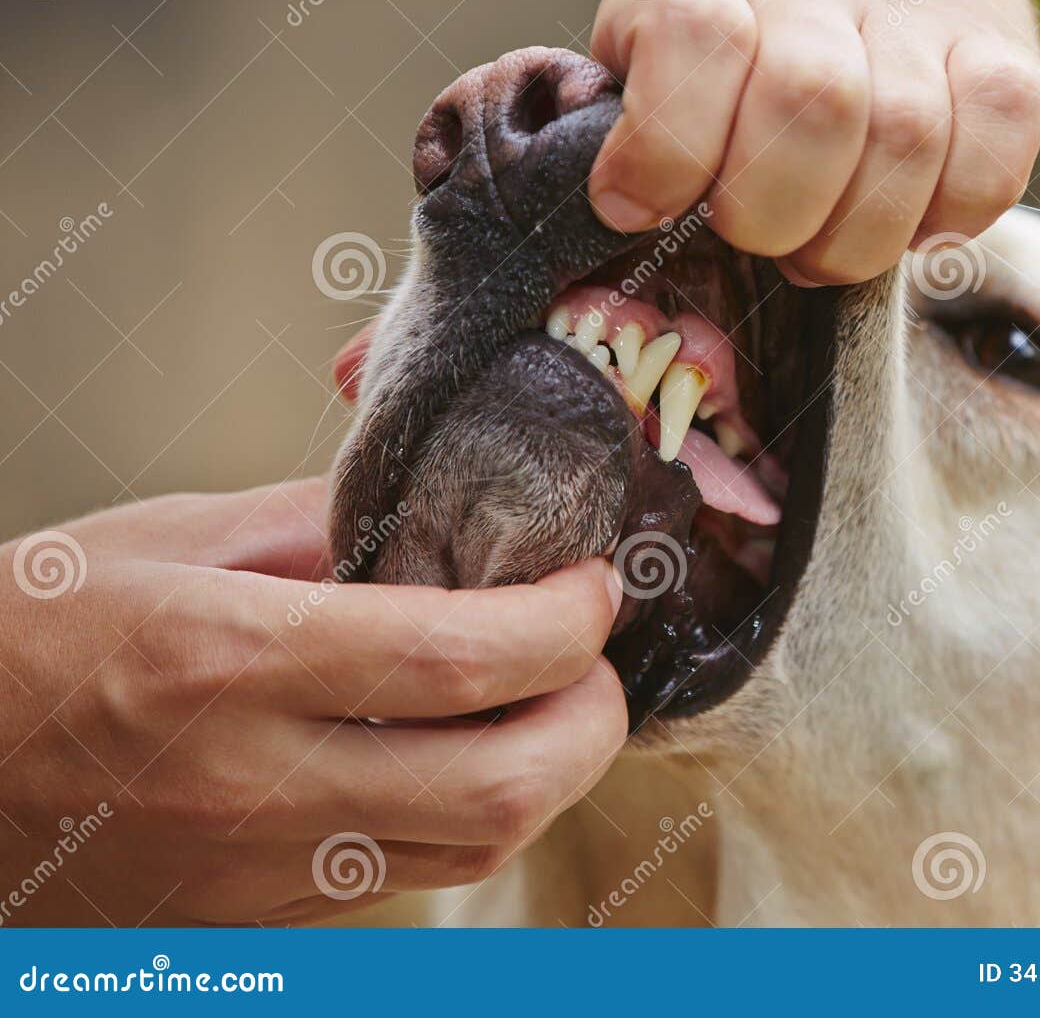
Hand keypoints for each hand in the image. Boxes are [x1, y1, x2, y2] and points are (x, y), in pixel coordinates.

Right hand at [0, 478, 625, 925]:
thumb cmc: (29, 637)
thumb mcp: (165, 539)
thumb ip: (319, 523)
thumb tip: (448, 515)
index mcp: (230, 663)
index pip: (459, 658)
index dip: (564, 623)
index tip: (590, 584)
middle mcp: (255, 783)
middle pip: (503, 786)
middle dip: (591, 718)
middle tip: (588, 655)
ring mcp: (259, 869)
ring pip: (474, 848)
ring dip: (547, 773)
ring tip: (543, 700)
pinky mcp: (259, 916)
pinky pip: (412, 872)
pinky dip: (468, 812)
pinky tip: (456, 751)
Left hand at [587, 0, 1039, 284]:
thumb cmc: (737, 27)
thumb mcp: (654, 41)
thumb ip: (633, 117)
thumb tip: (627, 206)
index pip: (696, 44)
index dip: (666, 149)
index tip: (640, 206)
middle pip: (812, 103)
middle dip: (770, 213)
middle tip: (757, 236)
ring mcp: (925, 22)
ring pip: (906, 140)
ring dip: (855, 235)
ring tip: (824, 245)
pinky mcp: (1008, 60)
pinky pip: (993, 167)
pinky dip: (948, 221)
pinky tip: (907, 220)